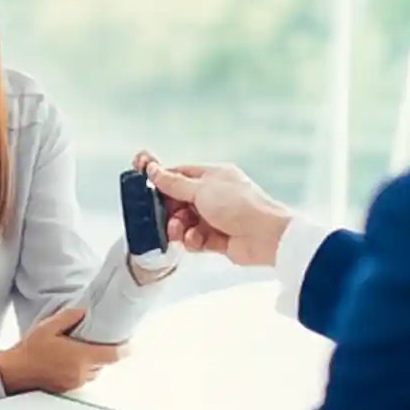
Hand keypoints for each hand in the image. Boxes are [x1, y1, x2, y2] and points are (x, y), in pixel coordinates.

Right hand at [0, 308, 124, 393]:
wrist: (16, 371)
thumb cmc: (30, 349)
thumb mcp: (48, 326)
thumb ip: (69, 317)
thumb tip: (85, 310)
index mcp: (80, 357)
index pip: (112, 356)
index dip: (125, 350)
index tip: (131, 344)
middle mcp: (81, 372)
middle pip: (103, 363)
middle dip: (104, 352)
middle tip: (100, 340)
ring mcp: (75, 382)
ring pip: (94, 372)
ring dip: (92, 362)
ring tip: (82, 349)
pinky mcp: (68, 388)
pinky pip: (83, 378)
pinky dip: (82, 369)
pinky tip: (69, 360)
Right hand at [133, 151, 291, 266]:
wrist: (266, 236)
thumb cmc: (238, 205)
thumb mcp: (201, 189)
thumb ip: (174, 183)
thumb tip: (152, 169)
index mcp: (213, 176)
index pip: (180, 174)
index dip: (161, 180)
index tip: (144, 186)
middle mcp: (214, 195)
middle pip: (179, 200)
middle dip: (168, 209)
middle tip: (162, 215)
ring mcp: (216, 217)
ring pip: (185, 221)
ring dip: (178, 227)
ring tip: (179, 230)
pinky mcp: (217, 238)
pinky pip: (195, 238)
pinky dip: (192, 240)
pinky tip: (196, 240)